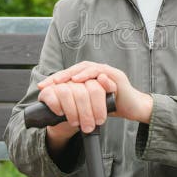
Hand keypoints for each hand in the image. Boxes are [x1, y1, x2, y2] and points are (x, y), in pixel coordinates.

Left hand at [38, 62, 152, 126]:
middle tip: (49, 83)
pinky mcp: (116, 76)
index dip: (56, 79)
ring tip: (63, 81)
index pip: (71, 75)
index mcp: (90, 77)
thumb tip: (59, 109)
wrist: (134, 108)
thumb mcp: (92, 105)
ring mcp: (107, 72)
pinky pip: (102, 72)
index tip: (42, 87)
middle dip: (61, 76)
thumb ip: (79, 103)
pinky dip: (91, 75)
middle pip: (76, 68)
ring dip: (74, 73)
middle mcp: (98, 71)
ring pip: (88, 68)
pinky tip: (81, 80)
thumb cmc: (113, 107)